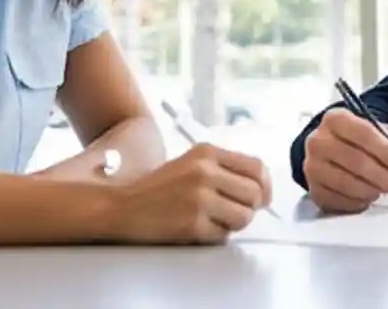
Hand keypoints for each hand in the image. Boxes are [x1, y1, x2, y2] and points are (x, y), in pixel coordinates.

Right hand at [110, 143, 271, 244]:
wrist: (122, 206)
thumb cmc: (159, 189)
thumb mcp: (192, 164)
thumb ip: (224, 169)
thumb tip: (262, 188)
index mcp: (207, 152)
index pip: (256, 167)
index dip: (265, 185)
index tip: (263, 197)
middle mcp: (205, 171)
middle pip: (255, 193)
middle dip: (250, 207)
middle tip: (234, 212)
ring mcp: (198, 198)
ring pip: (244, 216)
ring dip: (233, 224)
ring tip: (214, 220)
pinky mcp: (192, 223)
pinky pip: (223, 235)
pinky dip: (214, 236)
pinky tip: (197, 228)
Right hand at [302, 108, 387, 213]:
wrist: (338, 150)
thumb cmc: (361, 142)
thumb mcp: (384, 137)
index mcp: (335, 119)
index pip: (362, 133)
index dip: (385, 151)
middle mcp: (318, 141)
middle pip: (355, 161)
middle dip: (384, 176)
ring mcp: (312, 167)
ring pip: (348, 183)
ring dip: (373, 190)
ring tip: (387, 189)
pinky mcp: (314, 190)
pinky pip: (340, 201)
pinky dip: (360, 201)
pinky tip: (369, 195)